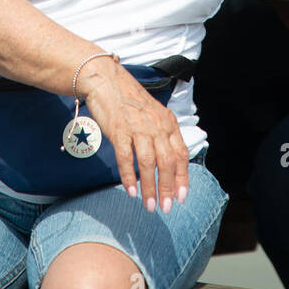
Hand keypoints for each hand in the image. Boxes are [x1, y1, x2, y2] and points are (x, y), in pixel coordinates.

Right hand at [83, 64, 190, 212]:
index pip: (182, 154)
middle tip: (165, 208)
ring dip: (150, 187)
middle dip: (167, 188)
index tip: (181, 197)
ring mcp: (138, 128)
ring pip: (148, 163)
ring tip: (149, 206)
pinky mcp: (119, 131)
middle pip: (168, 163)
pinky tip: (130, 191)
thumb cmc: (129, 100)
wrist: (106, 80)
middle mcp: (157, 126)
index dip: (183, 178)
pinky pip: (126, 158)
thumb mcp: (153, 115)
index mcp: (168, 123)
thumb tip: (167, 164)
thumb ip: (162, 136)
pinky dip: (129, 177)